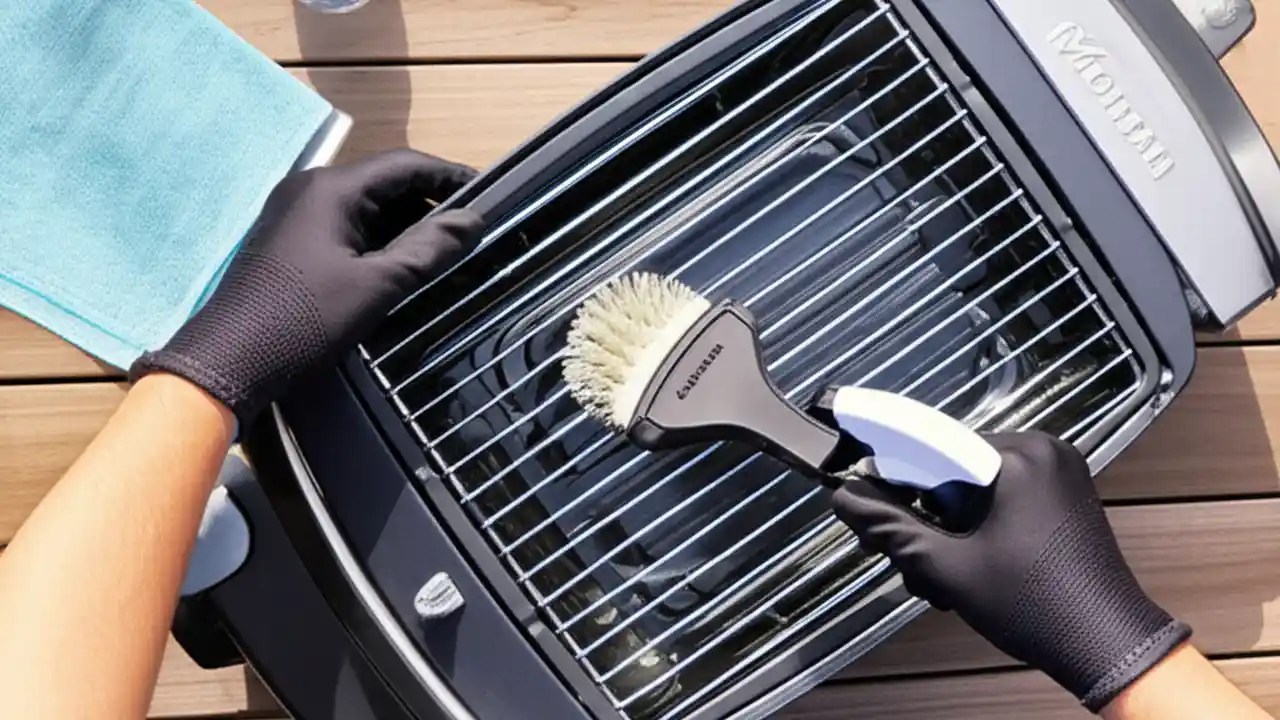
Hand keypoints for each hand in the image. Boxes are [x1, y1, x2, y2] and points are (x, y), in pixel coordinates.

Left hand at [131, 149, 483, 426]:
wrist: (228, 361)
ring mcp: (297, 214)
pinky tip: (402, 268)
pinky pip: (346, 227)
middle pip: (386, 183)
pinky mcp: (290, 241)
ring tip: (445, 253)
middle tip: (471, 231)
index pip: (406, 165)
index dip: (451, 178)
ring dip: (406, 226)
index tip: (488, 196)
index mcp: (333, 188)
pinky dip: (379, 241)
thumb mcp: (377, 286)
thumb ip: (429, 249)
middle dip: (431, 204)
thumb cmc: (303, 321)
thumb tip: (473, 222)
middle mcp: (312, 188)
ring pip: (367, 208)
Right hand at [832, 432, 1189, 711]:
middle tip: (899, 555)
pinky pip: (1001, 491)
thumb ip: (892, 527)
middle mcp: (1041, 450)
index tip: (858, 487)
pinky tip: (964, 563)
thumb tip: (844, 497)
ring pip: (972, 482)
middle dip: (920, 510)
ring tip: (936, 575)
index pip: (931, 443)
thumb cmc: (1034, 606)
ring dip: (945, 524)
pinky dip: (975, 522)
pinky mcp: (1063, 492)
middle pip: (950, 465)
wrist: (1108, 644)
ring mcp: (1057, 470)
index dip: (888, 467)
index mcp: (1017, 457)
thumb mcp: (949, 568)